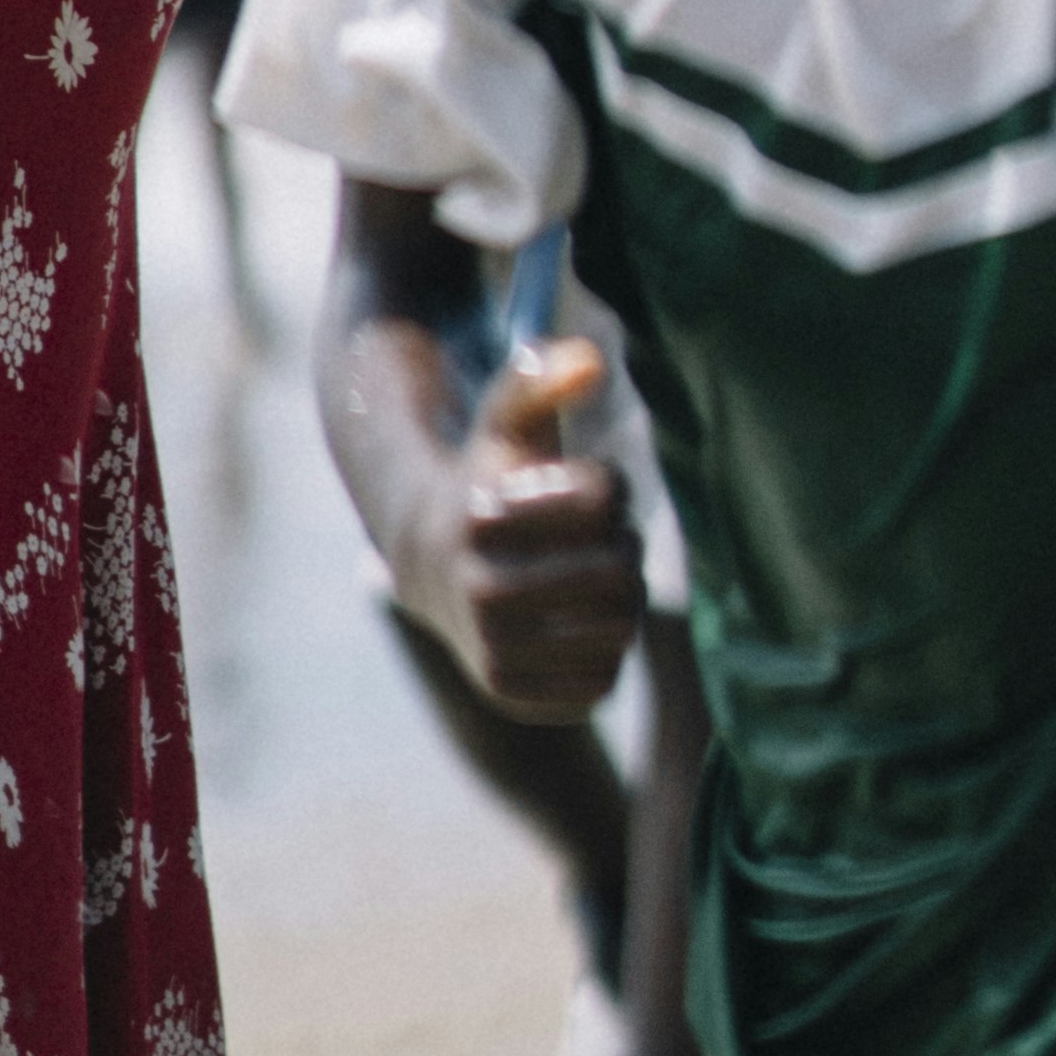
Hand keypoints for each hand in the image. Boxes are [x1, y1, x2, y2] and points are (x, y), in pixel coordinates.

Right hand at [434, 332, 647, 725]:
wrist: (433, 567)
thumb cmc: (488, 480)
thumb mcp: (505, 418)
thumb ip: (540, 376)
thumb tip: (592, 361)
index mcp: (482, 516)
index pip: (607, 497)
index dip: (609, 484)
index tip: (584, 485)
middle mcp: (479, 590)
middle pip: (620, 568)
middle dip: (622, 543)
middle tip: (600, 538)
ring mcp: (493, 651)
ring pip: (620, 627)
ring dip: (621, 598)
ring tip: (592, 578)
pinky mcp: (511, 694)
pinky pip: (603, 679)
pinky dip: (605, 649)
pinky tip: (577, 623)